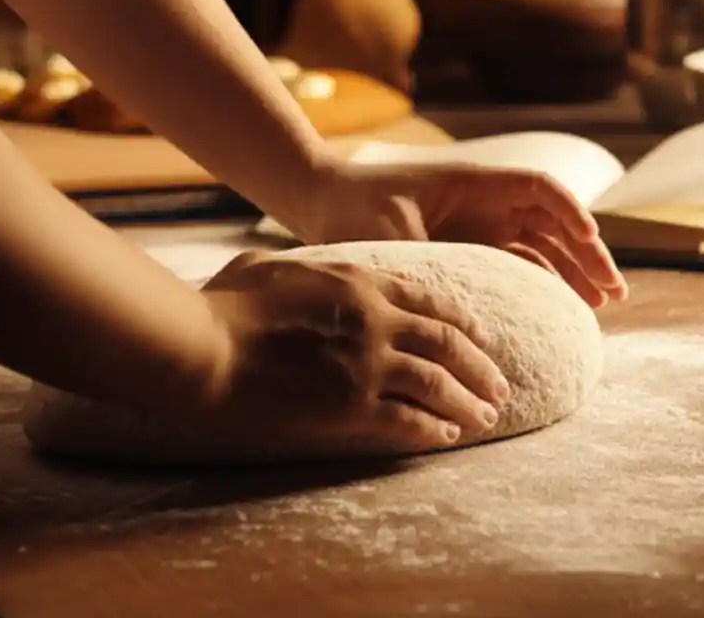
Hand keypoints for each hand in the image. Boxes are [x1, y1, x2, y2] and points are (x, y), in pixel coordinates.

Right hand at [197, 251, 509, 450]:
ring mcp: (368, 363)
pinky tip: (448, 436)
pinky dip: (434, 428)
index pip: (428, 300)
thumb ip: (301, 274)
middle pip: (448, 342)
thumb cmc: (223, 306)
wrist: (204, 346)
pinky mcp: (353, 404)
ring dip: (468, 402)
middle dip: (480, 365)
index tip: (480, 333)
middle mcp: (376, 320)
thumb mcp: (269, 268)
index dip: (461, 319)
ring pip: (439, 382)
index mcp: (358, 283)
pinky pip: (409, 419)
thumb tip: (297, 275)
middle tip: (500, 384)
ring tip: (488, 417)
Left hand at [297, 162, 628, 307]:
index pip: (541, 190)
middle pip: (555, 223)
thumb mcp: (394, 234)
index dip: (572, 213)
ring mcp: (484, 226)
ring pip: (544, 247)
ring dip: (574, 272)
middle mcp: (489, 202)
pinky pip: (521, 264)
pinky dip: (545, 281)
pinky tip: (564, 306)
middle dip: (587, 254)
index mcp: (477, 184)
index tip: (591, 239)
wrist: (325, 203)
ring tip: (600, 305)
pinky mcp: (473, 250)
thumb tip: (462, 298)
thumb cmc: (355, 208)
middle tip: (614, 291)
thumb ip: (430, 259)